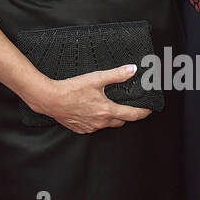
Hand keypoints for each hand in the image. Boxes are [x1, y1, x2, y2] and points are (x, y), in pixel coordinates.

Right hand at [24, 65, 152, 133]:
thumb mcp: (96, 78)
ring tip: (105, 105)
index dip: (143, 112)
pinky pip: (94, 127)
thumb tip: (131, 69)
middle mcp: (101, 122)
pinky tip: (91, 110)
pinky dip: (96, 120)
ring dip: (109, 117)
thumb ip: (116, 74)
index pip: (132, 115)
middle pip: (120, 121)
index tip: (148, 110)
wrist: (50, 99)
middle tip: (125, 105)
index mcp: (107, 110)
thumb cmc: (71, 89)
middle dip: (125, 114)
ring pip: (107, 125)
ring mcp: (90, 127)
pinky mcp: (81, 129)